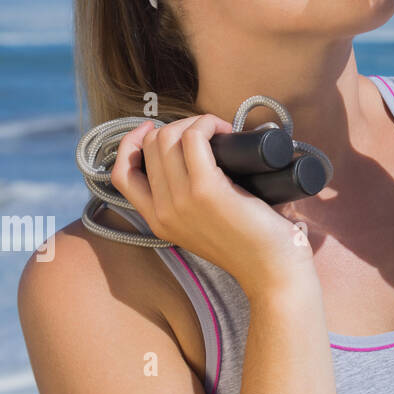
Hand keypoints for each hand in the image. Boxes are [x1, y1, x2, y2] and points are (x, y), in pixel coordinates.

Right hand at [109, 115, 314, 292]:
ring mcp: (181, 200)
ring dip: (194, 122)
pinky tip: (224, 129)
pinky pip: (194, 138)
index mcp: (157, 221)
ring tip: (219, 130)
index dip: (132, 143)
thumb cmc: (252, 245)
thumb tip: (202, 163)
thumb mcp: (206, 226)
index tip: (154, 128)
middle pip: (149, 147)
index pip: (122, 174)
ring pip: (168, 138)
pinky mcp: (207, 190)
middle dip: (177, 126)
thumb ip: (192, 204)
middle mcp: (162, 211)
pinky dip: (207, 124)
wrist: (272, 271)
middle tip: (208, 130)